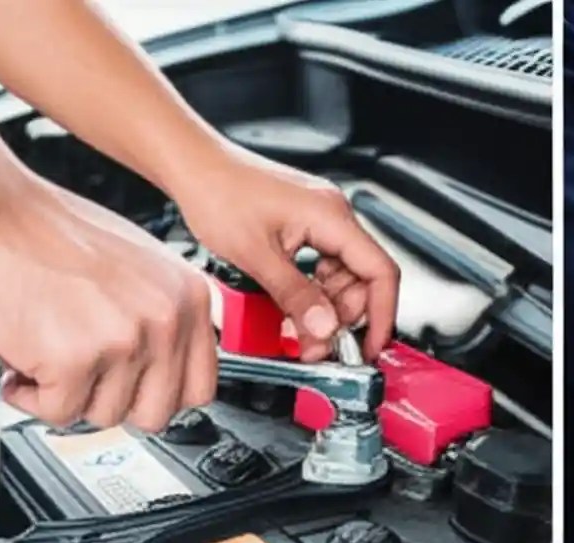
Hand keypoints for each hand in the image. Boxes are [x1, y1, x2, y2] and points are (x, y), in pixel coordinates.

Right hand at [0, 177, 215, 430]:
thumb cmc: (51, 231)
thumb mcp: (141, 265)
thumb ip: (161, 315)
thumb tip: (165, 365)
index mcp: (190, 297)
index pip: (200, 388)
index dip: (161, 396)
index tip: (136, 392)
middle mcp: (166, 321)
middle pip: (156, 413)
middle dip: (115, 403)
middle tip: (86, 380)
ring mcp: (124, 343)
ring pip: (105, 416)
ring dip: (70, 396)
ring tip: (48, 358)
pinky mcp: (74, 361)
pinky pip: (59, 412)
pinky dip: (32, 397)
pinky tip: (22, 363)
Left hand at [172, 146, 399, 362]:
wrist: (192, 165)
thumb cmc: (216, 191)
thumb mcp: (256, 255)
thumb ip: (294, 296)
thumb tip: (324, 329)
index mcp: (331, 216)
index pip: (380, 271)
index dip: (381, 314)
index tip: (369, 346)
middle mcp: (333, 215)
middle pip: (362, 278)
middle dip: (344, 317)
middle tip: (318, 345)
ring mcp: (321, 220)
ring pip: (343, 276)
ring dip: (326, 308)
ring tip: (300, 331)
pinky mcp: (306, 225)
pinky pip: (324, 267)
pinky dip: (313, 292)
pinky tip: (292, 307)